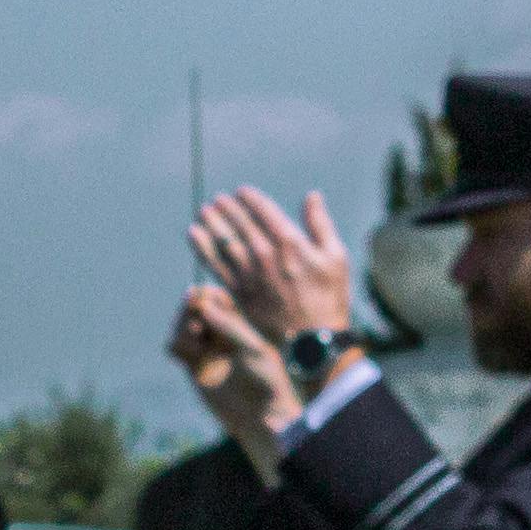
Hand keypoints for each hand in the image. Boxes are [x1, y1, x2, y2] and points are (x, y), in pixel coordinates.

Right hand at [170, 285, 298, 477]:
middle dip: (189, 312)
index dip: (205, 295)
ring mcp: (205, 351)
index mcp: (238, 324)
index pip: (215, 298)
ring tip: (199, 348)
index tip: (201, 299)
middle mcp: (219, 335)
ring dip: (183, 330)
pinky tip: (191, 359)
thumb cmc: (265, 381)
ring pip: (180, 327)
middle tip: (197, 327)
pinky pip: (174, 348)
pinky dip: (176, 347)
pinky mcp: (193, 368)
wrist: (260, 416)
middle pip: (192, 309)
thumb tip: (202, 305)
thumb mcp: (253, 349)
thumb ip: (228, 326)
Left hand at [188, 188, 356, 348]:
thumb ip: (320, 223)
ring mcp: (250, 274)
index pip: (264, 211)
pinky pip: (215, 264)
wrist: (314, 338)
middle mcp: (266, 255)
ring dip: (212, 223)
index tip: (242, 191)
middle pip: (241, 223)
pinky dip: (202, 247)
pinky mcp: (239, 292)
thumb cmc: (330, 295)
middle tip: (219, 199)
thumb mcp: (336, 256)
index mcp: (291, 243)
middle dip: (228, 208)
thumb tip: (312, 195)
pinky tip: (194, 234)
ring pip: (224, 241)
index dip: (251, 198)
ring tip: (204, 211)